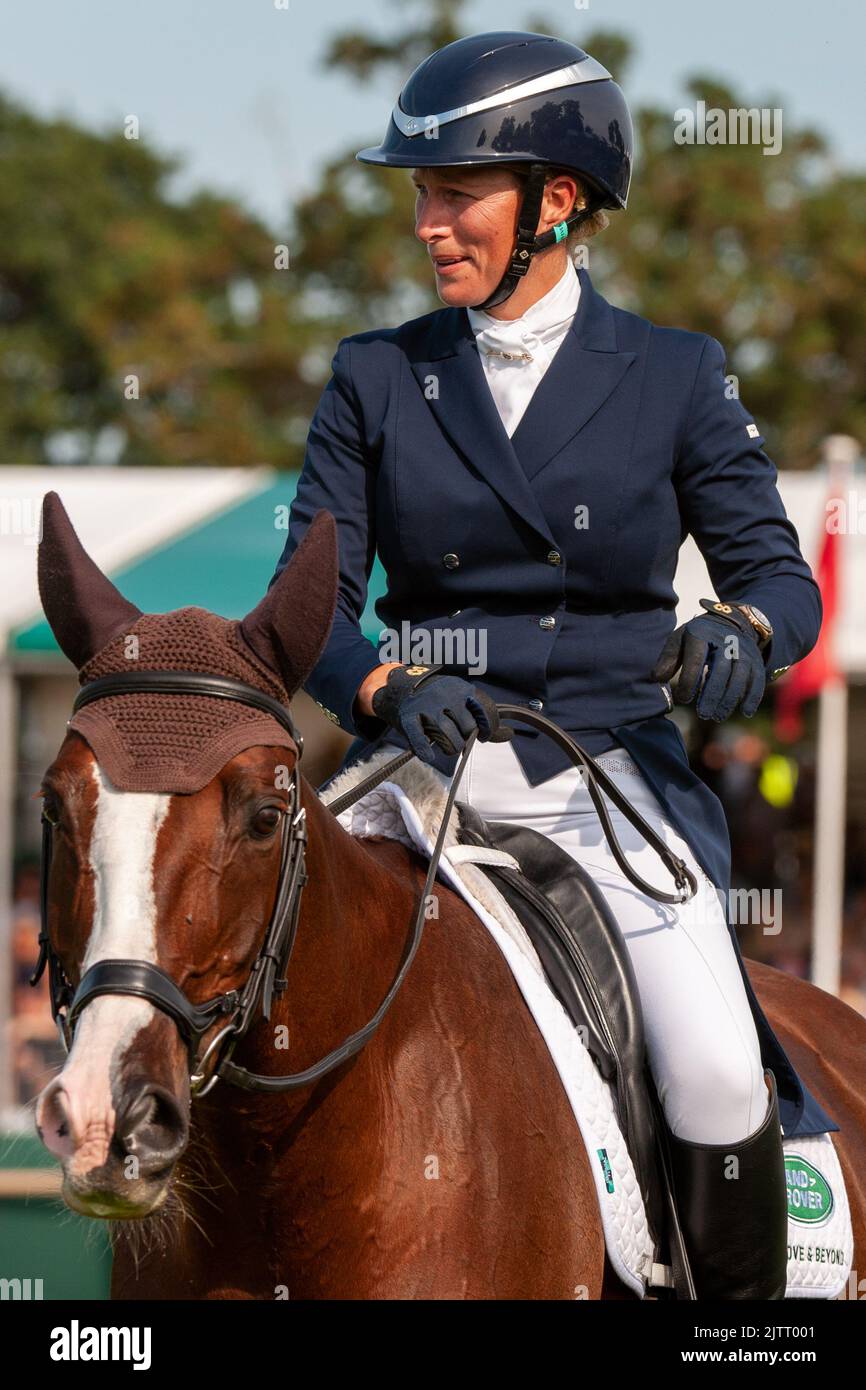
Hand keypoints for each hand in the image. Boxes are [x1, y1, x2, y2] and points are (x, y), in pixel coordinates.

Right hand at [371, 665, 512, 766]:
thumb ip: (485, 718)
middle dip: (466, 738)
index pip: (486, 711)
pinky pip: (420, 742)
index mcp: (462, 689)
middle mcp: (445, 697)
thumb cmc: (439, 700)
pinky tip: (428, 755)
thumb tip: (509, 735)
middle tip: (458, 736)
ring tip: (444, 742)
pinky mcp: (409, 719)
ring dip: (450, 748)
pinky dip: (425, 751)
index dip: (488, 728)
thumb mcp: (462, 701)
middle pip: (469, 729)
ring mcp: (427, 708)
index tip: (483, 734)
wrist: (401, 689)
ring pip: (450, 741)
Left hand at [651, 602, 765, 719]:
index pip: (695, 660)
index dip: (689, 682)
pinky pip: (757, 679)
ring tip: (717, 716)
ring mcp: (743, 650)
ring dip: (730, 699)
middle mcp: (726, 641)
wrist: (731, 622)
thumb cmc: (698, 637)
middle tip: (703, 715)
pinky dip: (753, 696)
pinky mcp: (756, 660)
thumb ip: (667, 659)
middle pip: (720, 670)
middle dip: (712, 695)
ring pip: (740, 677)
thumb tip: (656, 679)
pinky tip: (745, 712)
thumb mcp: (679, 640)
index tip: (682, 699)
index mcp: (701, 634)